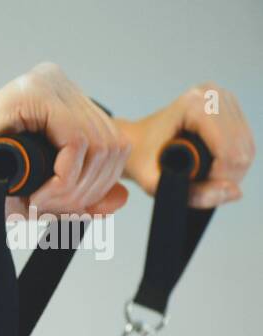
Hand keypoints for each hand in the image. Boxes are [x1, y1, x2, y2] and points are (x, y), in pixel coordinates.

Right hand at [0, 62, 130, 217]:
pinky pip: (77, 140)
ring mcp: (45, 84)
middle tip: (48, 208)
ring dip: (73, 188)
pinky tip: (37, 193)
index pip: (114, 142)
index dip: (97, 187)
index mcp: (63, 100)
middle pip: (113, 143)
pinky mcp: (30, 94)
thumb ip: (82, 198)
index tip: (62, 209)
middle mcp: (58, 84)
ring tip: (39, 203)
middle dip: (86, 191)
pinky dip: (64, 177)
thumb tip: (122, 198)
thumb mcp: (43, 197)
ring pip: (99, 144)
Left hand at [121, 84, 253, 208]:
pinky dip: (232, 163)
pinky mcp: (230, 107)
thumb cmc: (138, 156)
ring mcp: (223, 98)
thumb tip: (235, 193)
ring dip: (230, 172)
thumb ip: (194, 194)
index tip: (198, 189)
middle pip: (242, 150)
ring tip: (203, 180)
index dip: (219, 178)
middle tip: (201, 188)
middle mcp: (213, 95)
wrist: (134, 141)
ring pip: (247, 148)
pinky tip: (211, 169)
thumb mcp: (154, 182)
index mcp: (195, 105)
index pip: (229, 150)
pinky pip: (245, 143)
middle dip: (225, 177)